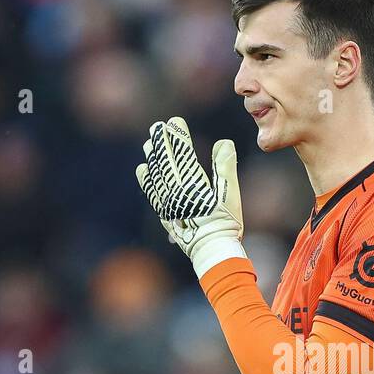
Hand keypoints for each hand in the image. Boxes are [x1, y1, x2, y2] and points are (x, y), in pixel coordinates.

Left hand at [135, 116, 247, 278]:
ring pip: (157, 175)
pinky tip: (143, 169)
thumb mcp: (231, 195)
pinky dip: (147, 179)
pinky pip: (152, 193)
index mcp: (194, 184)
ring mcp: (168, 203)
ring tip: (148, 143)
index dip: (179, 137)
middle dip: (161, 143)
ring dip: (152, 157)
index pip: (183, 154)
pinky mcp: (165, 213)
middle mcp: (177, 192)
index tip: (175, 122)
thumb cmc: (226, 224)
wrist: (212, 251)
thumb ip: (226, 167)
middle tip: (157, 126)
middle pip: (167, 162)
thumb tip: (223, 142)